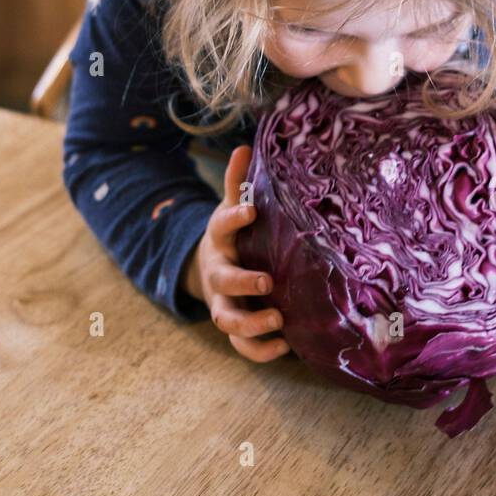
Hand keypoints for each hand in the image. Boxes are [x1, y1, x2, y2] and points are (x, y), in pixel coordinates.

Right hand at [182, 144, 290, 362]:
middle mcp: (218, 272)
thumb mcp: (231, 207)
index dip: (233, 218)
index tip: (250, 210)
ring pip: (227, 319)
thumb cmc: (234, 236)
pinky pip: (241, 345)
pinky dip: (260, 349)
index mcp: (220, 239)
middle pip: (223, 279)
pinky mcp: (233, 327)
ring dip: (251, 322)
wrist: (210, 270)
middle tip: (267, 280)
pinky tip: (285, 346)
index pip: (221, 225)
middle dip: (242, 281)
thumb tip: (243, 146)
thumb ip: (236, 183)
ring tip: (277, 319)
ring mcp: (223, 303)